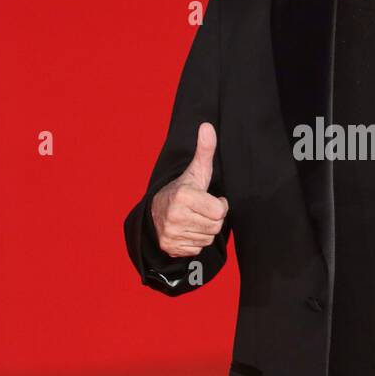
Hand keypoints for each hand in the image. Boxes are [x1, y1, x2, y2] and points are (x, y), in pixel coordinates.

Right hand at [150, 122, 228, 257]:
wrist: (154, 211)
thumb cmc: (182, 190)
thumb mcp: (195, 171)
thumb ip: (205, 150)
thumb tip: (207, 126)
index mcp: (183, 196)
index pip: (220, 211)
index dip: (219, 205)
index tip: (210, 199)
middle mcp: (174, 216)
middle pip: (215, 227)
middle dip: (212, 218)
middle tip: (202, 210)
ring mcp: (171, 234)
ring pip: (207, 239)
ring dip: (204, 230)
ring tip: (194, 218)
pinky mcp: (170, 247)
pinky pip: (196, 249)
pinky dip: (194, 241)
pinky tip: (187, 229)